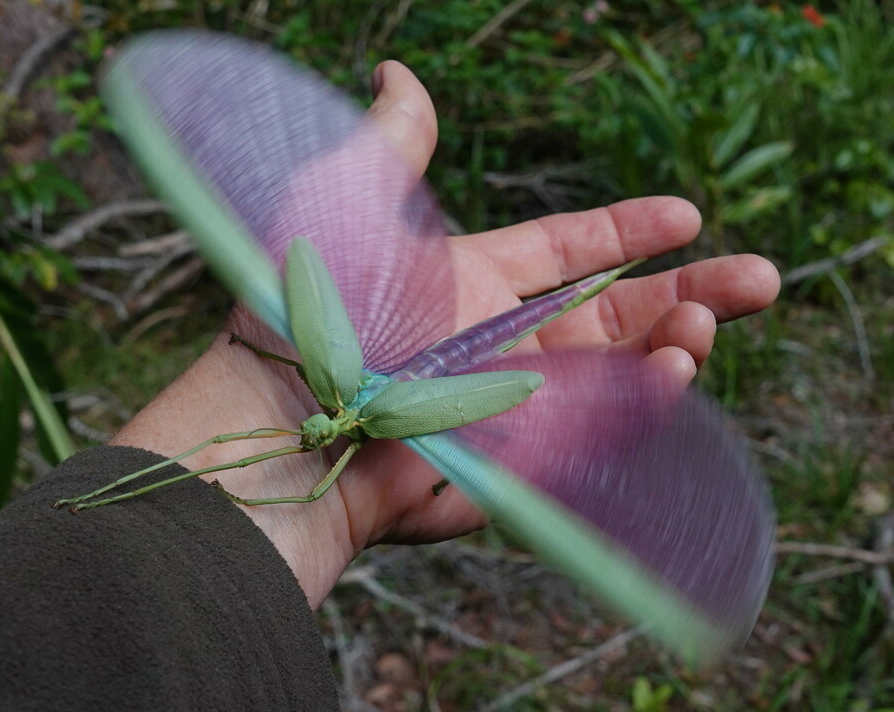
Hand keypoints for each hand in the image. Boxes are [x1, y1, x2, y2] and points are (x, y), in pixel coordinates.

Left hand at [110, 61, 779, 608]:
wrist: (292, 420)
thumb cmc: (315, 311)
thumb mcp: (350, 205)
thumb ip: (392, 143)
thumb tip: (397, 73)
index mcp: (469, 284)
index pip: (565, 253)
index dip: (627, 230)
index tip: (687, 215)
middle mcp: (498, 346)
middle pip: (614, 317)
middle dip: (689, 295)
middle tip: (760, 280)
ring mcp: (510, 406)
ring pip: (618, 375)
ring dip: (674, 346)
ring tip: (703, 323)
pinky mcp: (515, 462)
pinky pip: (596, 435)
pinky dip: (642, 405)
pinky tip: (672, 370)